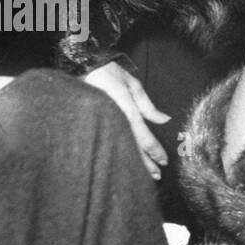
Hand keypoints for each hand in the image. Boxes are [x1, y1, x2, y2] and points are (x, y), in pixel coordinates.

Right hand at [83, 62, 170, 178]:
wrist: (80, 68)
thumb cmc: (108, 74)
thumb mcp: (132, 86)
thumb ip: (148, 106)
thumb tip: (164, 120)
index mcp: (125, 111)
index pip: (143, 137)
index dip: (154, 151)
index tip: (164, 161)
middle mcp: (113, 121)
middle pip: (132, 148)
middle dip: (145, 164)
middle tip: (156, 176)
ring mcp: (102, 124)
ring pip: (120, 149)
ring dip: (132, 163)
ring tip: (143, 174)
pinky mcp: (92, 126)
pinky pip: (108, 144)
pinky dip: (117, 154)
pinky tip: (122, 162)